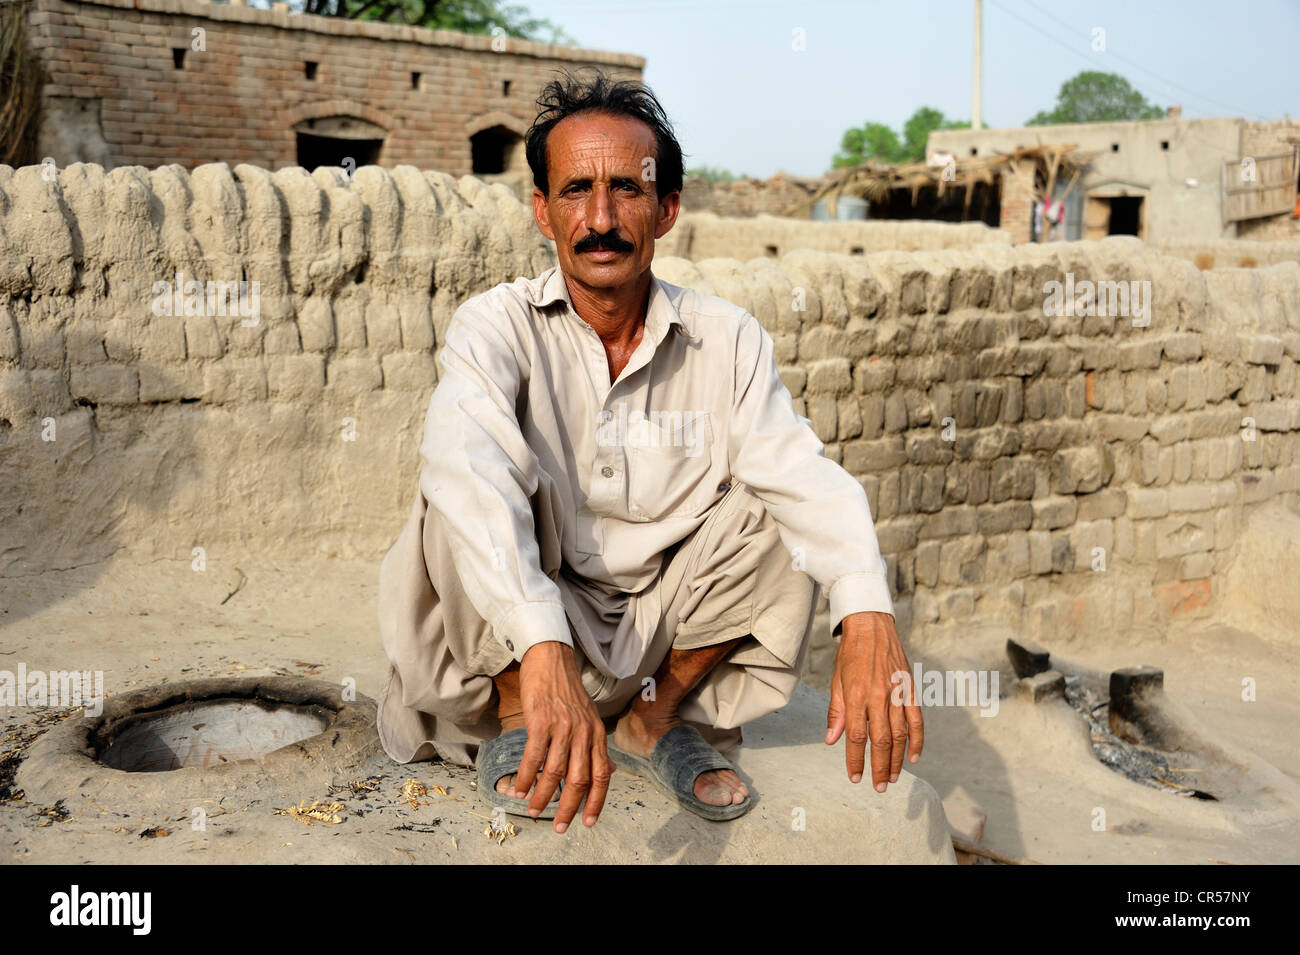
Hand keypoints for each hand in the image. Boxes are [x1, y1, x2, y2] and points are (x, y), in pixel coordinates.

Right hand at [510, 641, 612, 832]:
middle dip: (569, 808)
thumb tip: (609, 771)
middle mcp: (584, 733)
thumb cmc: (567, 690)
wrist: (551, 658)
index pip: (602, 775)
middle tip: (559, 827)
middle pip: (579, 780)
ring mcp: (563, 727)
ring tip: (534, 810)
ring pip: (555, 773)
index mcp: (597, 734)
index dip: (596, 802)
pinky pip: (534, 757)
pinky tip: (520, 789)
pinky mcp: (541, 721)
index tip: (588, 822)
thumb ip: (597, 745)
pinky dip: (526, 777)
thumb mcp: (591, 717)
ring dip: (543, 796)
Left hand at [825, 611, 923, 791]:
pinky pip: (917, 720)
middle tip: (878, 787)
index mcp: (856, 696)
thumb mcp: (836, 682)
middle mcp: (878, 697)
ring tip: (893, 778)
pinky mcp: (910, 689)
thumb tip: (832, 740)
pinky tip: (914, 756)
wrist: (872, 627)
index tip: (855, 777)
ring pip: (900, 735)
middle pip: (881, 741)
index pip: (855, 736)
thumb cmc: (850, 655)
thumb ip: (836, 712)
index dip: (855, 760)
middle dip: (879, 768)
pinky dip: (917, 740)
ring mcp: (897, 694)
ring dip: (898, 760)